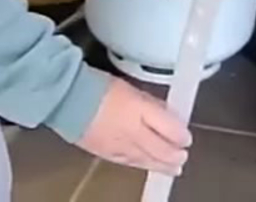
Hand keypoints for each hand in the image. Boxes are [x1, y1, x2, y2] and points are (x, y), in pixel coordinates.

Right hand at [76, 77, 192, 174]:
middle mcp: (132, 130)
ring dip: (163, 165)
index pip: (170, 128)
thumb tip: (168, 115)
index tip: (187, 137)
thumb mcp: (132, 89)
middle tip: (183, 156)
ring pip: (147, 160)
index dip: (181, 135)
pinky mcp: (107, 154)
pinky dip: (143, 165)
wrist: (68, 99)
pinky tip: (148, 165)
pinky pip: (130, 163)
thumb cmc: (98, 87)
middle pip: (161, 149)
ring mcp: (119, 145)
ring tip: (174, 168)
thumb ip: (151, 104)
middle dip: (175, 155)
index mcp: (140, 109)